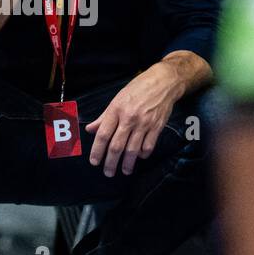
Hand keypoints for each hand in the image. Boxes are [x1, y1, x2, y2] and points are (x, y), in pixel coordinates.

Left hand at [85, 63, 180, 177]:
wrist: (163, 82)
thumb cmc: (138, 89)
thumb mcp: (117, 99)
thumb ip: (104, 117)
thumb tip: (90, 129)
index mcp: (116, 110)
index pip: (103, 134)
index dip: (97, 150)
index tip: (94, 162)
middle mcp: (129, 118)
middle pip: (117, 146)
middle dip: (111, 162)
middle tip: (108, 172)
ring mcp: (144, 123)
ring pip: (133, 150)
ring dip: (127, 163)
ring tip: (124, 171)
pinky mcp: (157, 127)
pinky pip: (148, 146)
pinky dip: (142, 154)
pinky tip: (139, 157)